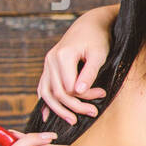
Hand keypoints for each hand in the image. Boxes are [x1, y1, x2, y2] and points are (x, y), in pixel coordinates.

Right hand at [38, 4, 117, 124]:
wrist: (89, 25)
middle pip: (57, 93)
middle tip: (93, 113)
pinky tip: (49, 115)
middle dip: (74, 106)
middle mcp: (50, 60)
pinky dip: (46, 102)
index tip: (102, 95)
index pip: (69, 87)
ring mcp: (47, 64)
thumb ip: (89, 73)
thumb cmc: (97, 39)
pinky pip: (43, 87)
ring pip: (47, 93)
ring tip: (73, 120)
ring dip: (58, 109)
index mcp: (62, 56)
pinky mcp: (48, 67)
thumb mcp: (98, 55)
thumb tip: (78, 92)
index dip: (85, 97)